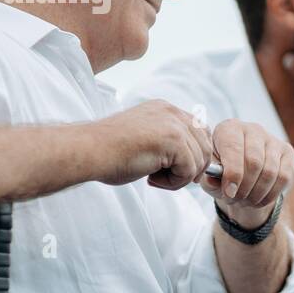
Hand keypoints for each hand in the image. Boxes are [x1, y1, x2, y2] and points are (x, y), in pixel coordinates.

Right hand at [92, 100, 214, 189]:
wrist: (88, 152)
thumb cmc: (110, 152)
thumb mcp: (146, 138)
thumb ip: (170, 142)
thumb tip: (197, 162)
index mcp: (166, 109)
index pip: (200, 132)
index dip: (193, 156)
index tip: (173, 169)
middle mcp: (172, 112)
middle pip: (205, 147)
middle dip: (189, 168)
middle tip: (162, 177)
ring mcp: (174, 125)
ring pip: (199, 161)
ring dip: (179, 178)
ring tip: (153, 177)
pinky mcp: (173, 141)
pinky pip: (189, 170)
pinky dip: (173, 183)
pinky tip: (151, 178)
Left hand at [199, 119, 293, 228]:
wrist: (241, 172)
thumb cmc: (222, 171)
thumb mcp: (210, 175)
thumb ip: (209, 178)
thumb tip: (214, 181)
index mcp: (229, 129)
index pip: (234, 149)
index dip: (233, 174)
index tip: (229, 193)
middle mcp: (253, 129)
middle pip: (255, 162)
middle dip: (245, 187)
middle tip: (236, 200)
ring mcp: (272, 139)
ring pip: (270, 172)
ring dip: (257, 193)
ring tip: (246, 201)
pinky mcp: (287, 152)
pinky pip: (284, 177)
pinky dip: (271, 194)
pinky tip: (259, 199)